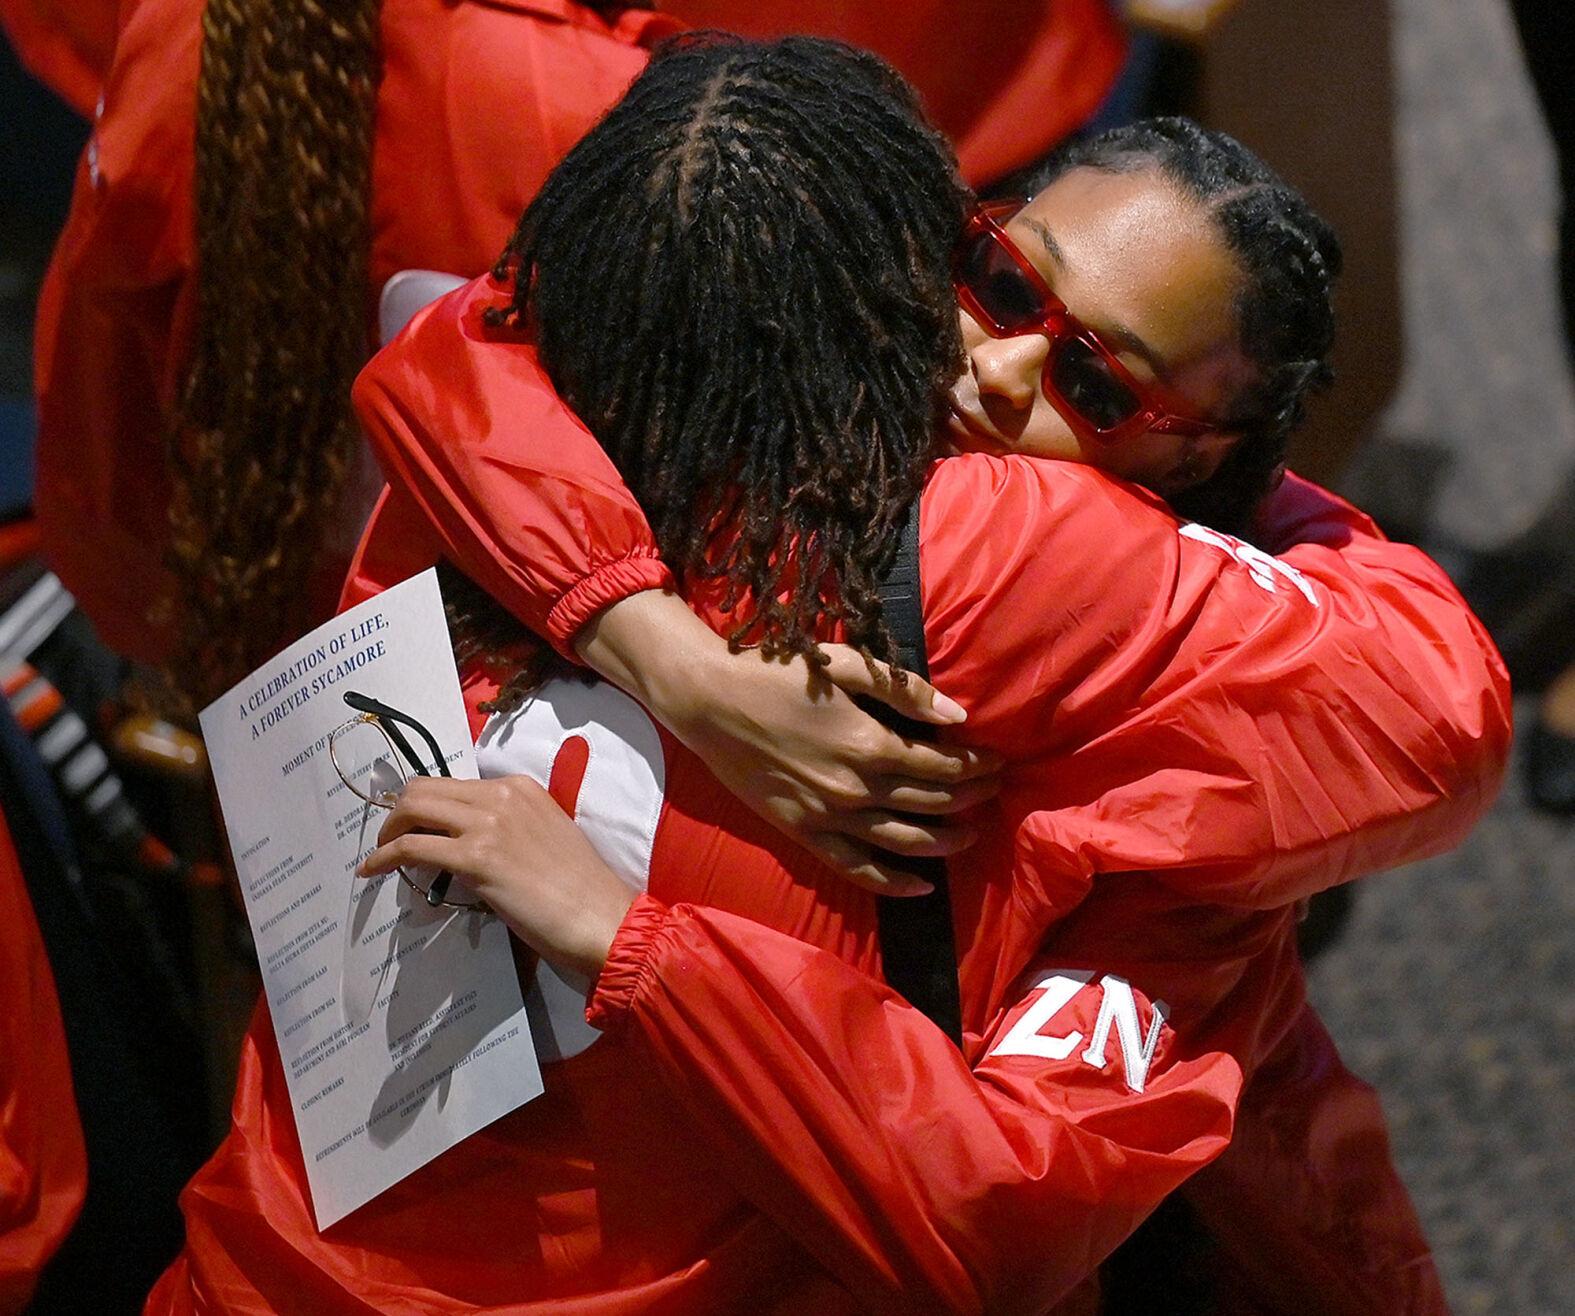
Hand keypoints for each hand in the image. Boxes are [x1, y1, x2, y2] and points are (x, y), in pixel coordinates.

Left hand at [358, 776, 633, 979]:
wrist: (599, 916)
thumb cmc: (579, 887)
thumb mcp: (542, 837)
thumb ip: (506, 829)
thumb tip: (467, 844)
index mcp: (519, 787)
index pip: (453, 783)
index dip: (425, 804)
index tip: (413, 824)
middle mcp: (501, 795)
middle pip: (424, 787)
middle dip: (398, 811)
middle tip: (390, 838)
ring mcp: (487, 823)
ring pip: (413, 809)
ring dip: (388, 832)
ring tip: (381, 854)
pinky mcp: (475, 857)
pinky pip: (412, 847)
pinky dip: (384, 857)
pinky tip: (372, 871)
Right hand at [576, 593, 1001, 896]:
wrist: (708, 700)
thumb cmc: (777, 673)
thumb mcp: (845, 665)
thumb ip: (904, 691)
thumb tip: (958, 714)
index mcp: (871, 744)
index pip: (943, 765)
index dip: (976, 765)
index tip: (997, 759)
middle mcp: (857, 790)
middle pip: (932, 802)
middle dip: (971, 796)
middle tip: (995, 789)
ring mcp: (830, 819)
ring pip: (905, 841)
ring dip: (947, 840)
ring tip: (974, 832)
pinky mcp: (804, 834)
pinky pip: (858, 870)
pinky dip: (895, 883)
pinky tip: (923, 885)